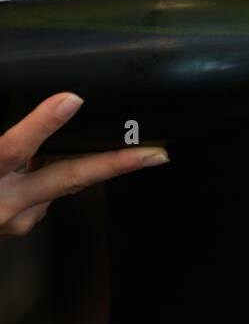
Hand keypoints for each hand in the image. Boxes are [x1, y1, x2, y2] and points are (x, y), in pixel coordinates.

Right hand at [0, 92, 168, 236]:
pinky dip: (57, 173)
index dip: (40, 124)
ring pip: (61, 183)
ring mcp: (13, 219)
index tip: (72, 99)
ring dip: (94, 166)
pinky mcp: (20, 224)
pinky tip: (63, 159)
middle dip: (114, 165)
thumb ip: (11, 139)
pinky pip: (48, 192)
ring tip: (137, 149)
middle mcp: (2, 201)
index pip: (10, 150)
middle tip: (157, 155)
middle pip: (62, 178)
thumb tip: (61, 103)